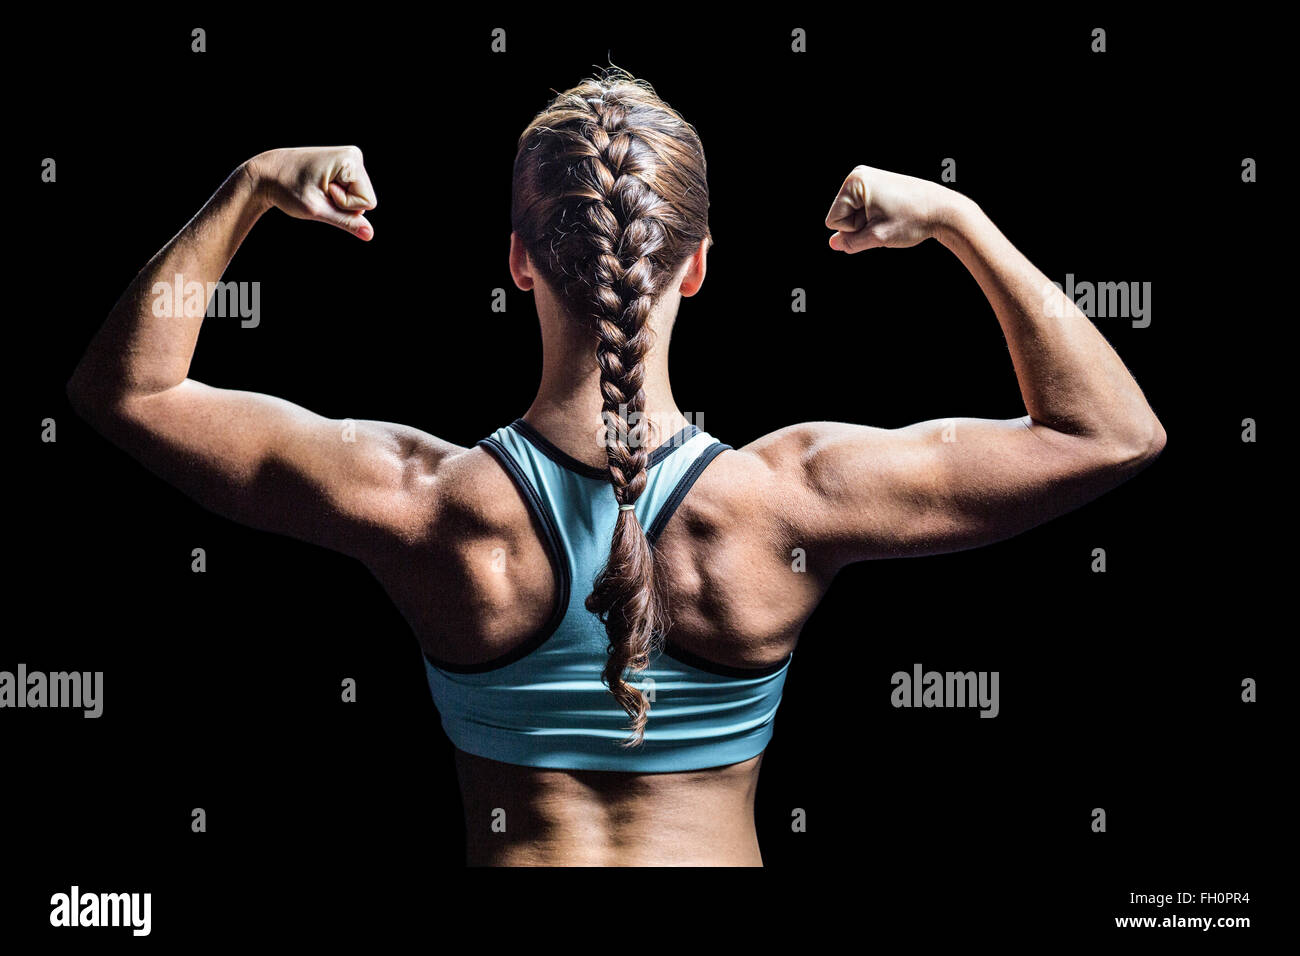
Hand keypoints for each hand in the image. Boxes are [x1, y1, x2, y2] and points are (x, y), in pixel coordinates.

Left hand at [247, 146, 377, 240]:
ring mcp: (350, 159)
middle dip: (343, 203)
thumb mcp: (317, 210)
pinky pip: (352, 191)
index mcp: (350, 160)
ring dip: (339, 199)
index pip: (367, 202)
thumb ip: (346, 222)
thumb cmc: (288, 189)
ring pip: (360, 197)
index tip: (322, 193)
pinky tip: (320, 186)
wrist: (267, 172)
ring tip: (317, 188)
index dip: (344, 206)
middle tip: (318, 192)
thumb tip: (370, 234)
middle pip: (366, 199)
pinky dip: (337, 194)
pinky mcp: (345, 164)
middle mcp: (354, 155)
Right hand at [825, 165, 947, 251]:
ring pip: (853, 214)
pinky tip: (893, 214)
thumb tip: (833, 244)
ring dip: (869, 223)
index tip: (877, 222)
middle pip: (841, 215)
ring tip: (891, 217)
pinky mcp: (879, 184)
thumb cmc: (911, 221)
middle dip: (860, 225)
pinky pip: (864, 209)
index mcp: (855, 182)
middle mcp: (859, 175)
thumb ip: (850, 242)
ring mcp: (869, 178)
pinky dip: (875, 217)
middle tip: (886, 221)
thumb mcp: (876, 237)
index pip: (833, 220)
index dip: (853, 230)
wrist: (943, 210)